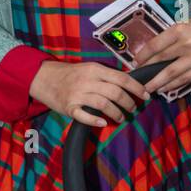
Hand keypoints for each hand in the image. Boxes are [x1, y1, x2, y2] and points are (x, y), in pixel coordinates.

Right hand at [29, 59, 150, 128]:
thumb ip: (107, 75)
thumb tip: (130, 83)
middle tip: (132, 109)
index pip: (122, 78)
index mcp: (95, 69)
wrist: (44, 78)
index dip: (137, 88)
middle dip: (128, 103)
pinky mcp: (69, 106)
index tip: (146, 96)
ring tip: (121, 118)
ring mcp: (77, 94)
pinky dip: (95, 120)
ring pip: (103, 104)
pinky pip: (84, 115)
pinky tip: (103, 122)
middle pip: (115, 92)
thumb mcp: (89, 68)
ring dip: (116, 113)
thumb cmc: (71, 74)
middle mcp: (87, 80)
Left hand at [131, 15, 190, 94]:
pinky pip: (185, 79)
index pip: (155, 45)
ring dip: (157, 83)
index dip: (142, 55)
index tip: (136, 62)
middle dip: (147, 70)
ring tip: (148, 88)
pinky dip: (173, 85)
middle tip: (137, 78)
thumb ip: (170, 37)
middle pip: (160, 60)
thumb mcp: (185, 24)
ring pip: (171, 73)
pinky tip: (164, 88)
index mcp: (179, 29)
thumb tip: (152, 51)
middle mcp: (187, 43)